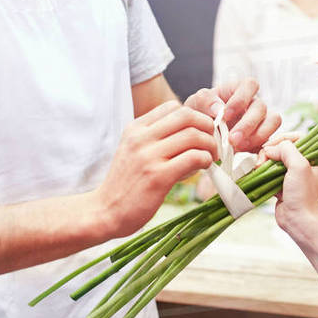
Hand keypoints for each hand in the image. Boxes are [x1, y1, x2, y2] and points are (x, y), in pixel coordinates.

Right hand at [96, 101, 216, 236]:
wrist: (105, 211)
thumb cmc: (125, 183)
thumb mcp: (133, 150)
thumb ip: (155, 137)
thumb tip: (191, 131)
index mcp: (135, 128)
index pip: (173, 107)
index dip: (194, 116)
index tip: (202, 131)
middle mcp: (141, 138)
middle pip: (186, 116)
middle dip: (207, 126)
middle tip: (213, 142)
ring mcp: (148, 156)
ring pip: (193, 135)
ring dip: (210, 145)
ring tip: (211, 157)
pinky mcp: (158, 177)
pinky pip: (193, 157)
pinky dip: (206, 159)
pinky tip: (205, 167)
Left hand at [184, 78, 281, 153]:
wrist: (201, 133)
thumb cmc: (200, 112)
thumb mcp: (197, 103)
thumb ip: (206, 101)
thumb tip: (219, 109)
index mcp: (239, 89)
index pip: (250, 85)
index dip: (241, 99)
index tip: (225, 115)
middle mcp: (253, 103)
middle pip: (261, 107)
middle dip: (248, 124)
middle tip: (232, 139)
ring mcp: (261, 120)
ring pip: (273, 121)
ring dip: (258, 135)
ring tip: (238, 147)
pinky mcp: (262, 137)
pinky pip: (270, 141)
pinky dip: (261, 149)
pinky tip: (245, 155)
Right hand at [261, 138, 317, 241]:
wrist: (299, 221)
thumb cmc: (304, 196)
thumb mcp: (299, 166)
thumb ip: (287, 150)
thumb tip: (270, 149)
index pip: (299, 138)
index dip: (283, 139)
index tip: (272, 146)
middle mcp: (306, 164)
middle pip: (284, 147)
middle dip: (271, 151)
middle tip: (263, 159)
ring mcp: (294, 174)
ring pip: (276, 159)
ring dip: (265, 161)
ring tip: (259, 167)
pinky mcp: (283, 183)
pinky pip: (270, 171)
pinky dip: (263, 170)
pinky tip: (258, 172)